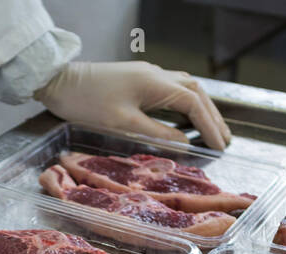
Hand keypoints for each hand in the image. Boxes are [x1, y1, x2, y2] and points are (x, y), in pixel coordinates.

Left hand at [36, 61, 231, 150]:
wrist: (60, 82)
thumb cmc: (88, 104)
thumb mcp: (124, 124)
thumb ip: (157, 134)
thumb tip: (185, 145)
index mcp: (156, 83)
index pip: (194, 104)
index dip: (210, 126)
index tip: (221, 146)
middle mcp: (157, 75)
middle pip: (196, 93)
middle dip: (213, 117)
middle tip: (225, 140)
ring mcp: (148, 76)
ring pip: (186, 89)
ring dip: (202, 109)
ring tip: (212, 131)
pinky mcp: (139, 80)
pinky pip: (172, 90)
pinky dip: (186, 104)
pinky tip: (187, 118)